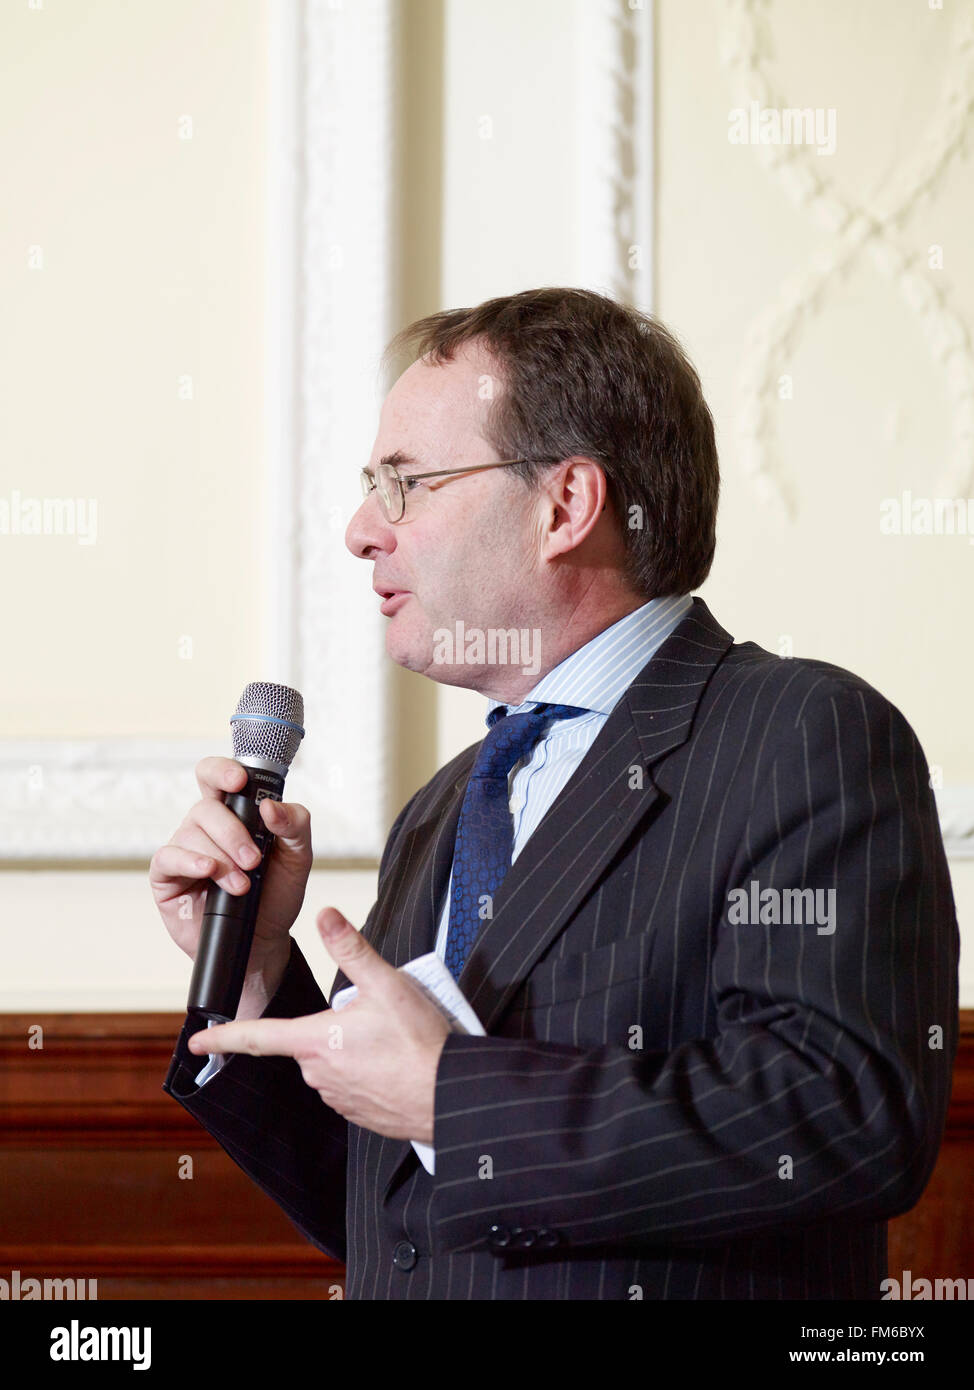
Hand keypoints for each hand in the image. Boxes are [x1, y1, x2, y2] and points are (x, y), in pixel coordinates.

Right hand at [149, 756, 312, 1016]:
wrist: (261, 942)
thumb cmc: (275, 896)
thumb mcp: (297, 858)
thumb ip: (295, 825)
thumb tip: (271, 806)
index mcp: (234, 812)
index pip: (218, 776)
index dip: (223, 771)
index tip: (239, 782)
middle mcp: (206, 826)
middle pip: (207, 806)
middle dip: (233, 832)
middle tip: (254, 861)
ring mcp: (184, 849)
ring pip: (193, 833)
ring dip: (222, 858)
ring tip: (241, 886)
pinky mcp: (167, 875)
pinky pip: (170, 856)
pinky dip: (191, 861)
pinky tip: (208, 871)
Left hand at [188, 908, 451, 1143]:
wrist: (449, 1096)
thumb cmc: (422, 1044)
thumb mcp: (388, 984)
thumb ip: (351, 948)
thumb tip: (325, 916)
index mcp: (316, 1040)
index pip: (257, 1037)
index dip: (222, 1038)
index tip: (195, 1043)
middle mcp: (318, 1073)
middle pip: (310, 1040)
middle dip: (334, 1026)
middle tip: (376, 1019)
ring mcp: (338, 1097)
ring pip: (332, 1062)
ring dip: (353, 1050)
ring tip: (391, 1041)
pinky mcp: (358, 1114)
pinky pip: (351, 1085)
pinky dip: (367, 1072)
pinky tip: (394, 1064)